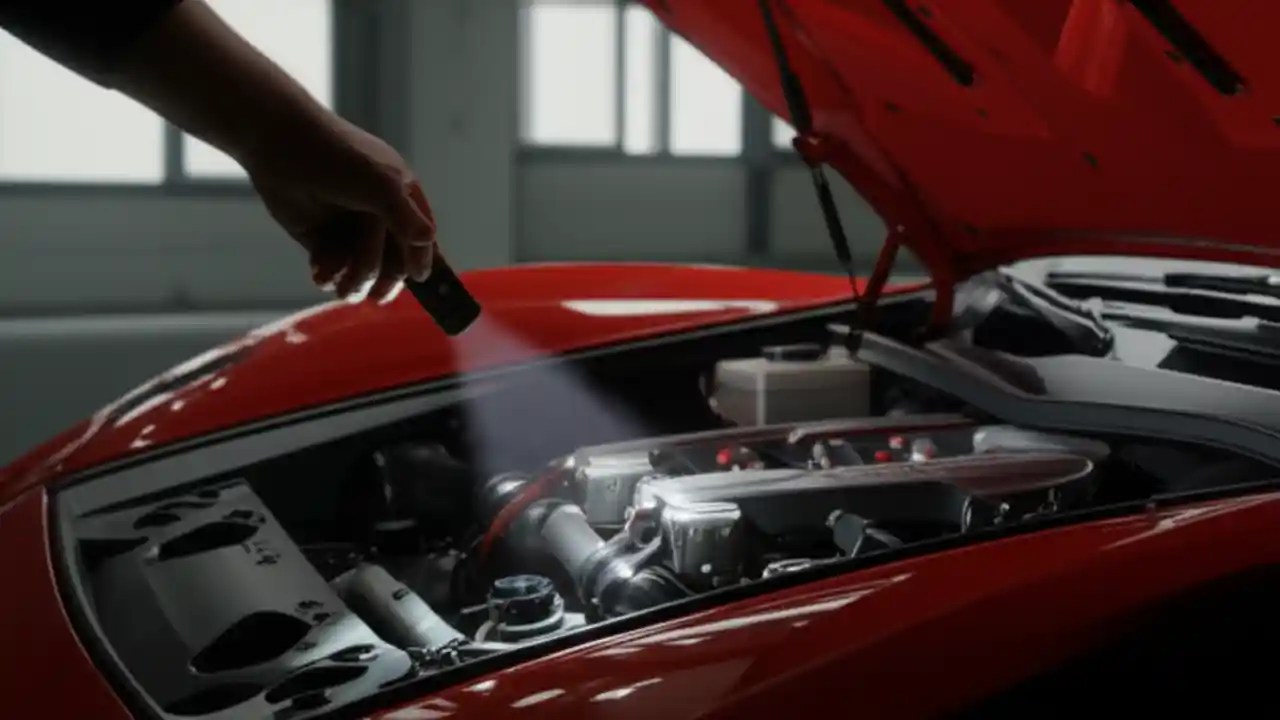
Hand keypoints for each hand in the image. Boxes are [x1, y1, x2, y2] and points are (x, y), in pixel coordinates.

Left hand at [246, 115, 436, 303]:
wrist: (280, 146)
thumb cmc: (338, 157)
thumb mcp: (381, 185)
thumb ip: (406, 218)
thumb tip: (430, 241)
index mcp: (401, 197)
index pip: (421, 238)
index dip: (423, 261)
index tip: (419, 282)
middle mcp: (379, 215)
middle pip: (393, 261)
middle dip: (383, 279)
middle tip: (375, 296)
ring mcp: (348, 228)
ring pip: (362, 269)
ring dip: (354, 282)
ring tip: (340, 288)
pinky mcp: (319, 238)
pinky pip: (333, 267)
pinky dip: (329, 274)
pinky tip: (321, 273)